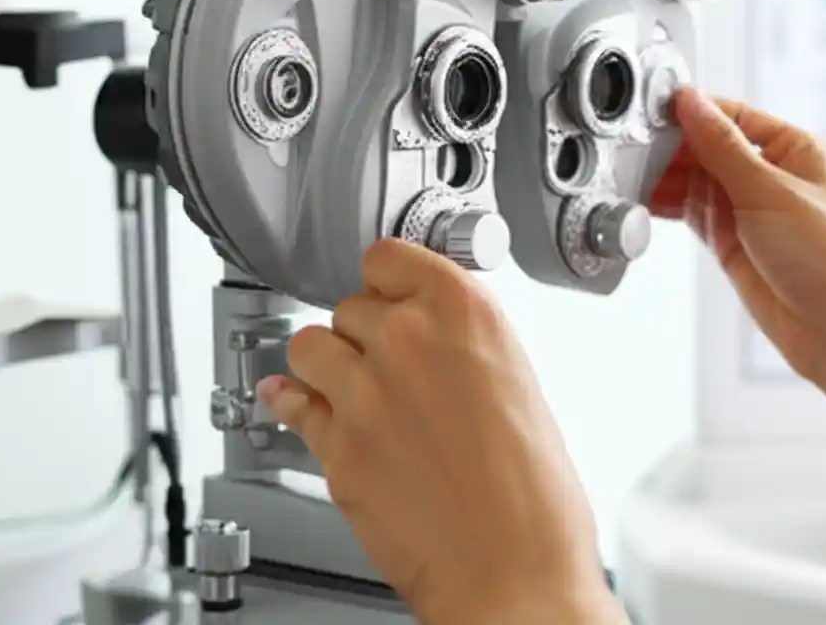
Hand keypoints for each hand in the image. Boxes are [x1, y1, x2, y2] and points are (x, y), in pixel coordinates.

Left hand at [258, 240, 624, 624]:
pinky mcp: (335, 448)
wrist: (515, 570)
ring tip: (351, 388)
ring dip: (326, 364)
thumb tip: (427, 337)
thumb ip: (462, 345)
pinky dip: (295, 406)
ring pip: (308, 346)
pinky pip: (290, 403)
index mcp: (465, 313)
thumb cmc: (534, 494)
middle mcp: (408, 341)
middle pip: (349, 305)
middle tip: (389, 366)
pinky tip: (305, 408)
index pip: (386, 255)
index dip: (387, 281)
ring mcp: (364, 394)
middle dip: (365, 334)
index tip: (390, 293)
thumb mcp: (518, 385)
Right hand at [653, 89, 825, 382]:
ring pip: (699, 183)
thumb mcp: (769, 190)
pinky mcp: (734, 242)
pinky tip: (647, 202)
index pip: (736, 118)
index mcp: (797, 150)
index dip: (696, 113)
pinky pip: (695, 214)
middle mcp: (774, 177)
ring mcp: (752, 211)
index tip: (657, 110)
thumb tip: (691, 102)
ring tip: (634, 176)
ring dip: (668, 180)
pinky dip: (671, 207)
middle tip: (637, 149)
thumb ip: (722, 147)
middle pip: (712, 149)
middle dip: (676, 150)